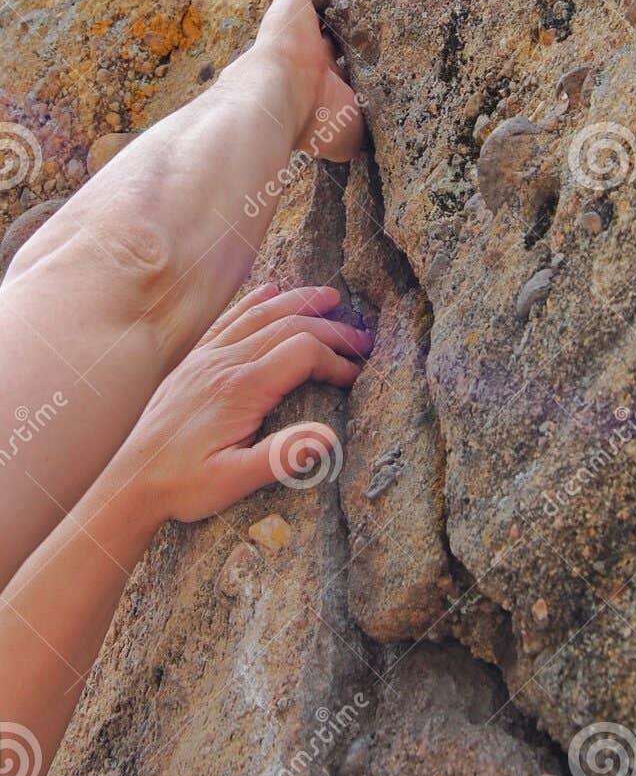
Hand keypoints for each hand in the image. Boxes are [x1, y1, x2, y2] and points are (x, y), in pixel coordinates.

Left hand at [118, 282, 370, 523]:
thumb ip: (281, 457)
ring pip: (260, 314)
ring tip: (330, 298)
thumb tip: (328, 437)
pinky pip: (228, 319)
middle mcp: (225, 363)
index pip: (303, 353)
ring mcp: (207, 358)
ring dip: (299, 303)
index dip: (336, 360)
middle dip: (331, 329)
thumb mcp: (234, 482)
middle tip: (363, 340)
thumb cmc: (183, 484)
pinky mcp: (194, 361)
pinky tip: (269, 290)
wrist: (131, 479)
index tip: (355, 377)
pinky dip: (253, 301)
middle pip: (288, 326)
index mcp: (241, 389)